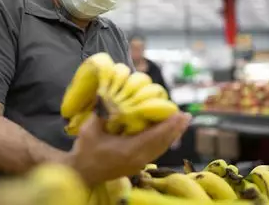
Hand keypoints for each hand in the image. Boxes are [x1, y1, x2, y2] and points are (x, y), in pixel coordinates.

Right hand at [65, 112, 190, 185]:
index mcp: (129, 151)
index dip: (168, 125)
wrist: (81, 173)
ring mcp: (139, 164)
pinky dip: (164, 141)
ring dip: (172, 135)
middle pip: (163, 143)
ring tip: (181, 121)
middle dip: (175, 129)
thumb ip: (102, 113)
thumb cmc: (85, 151)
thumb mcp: (90, 129)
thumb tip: (110, 95)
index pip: (154, 137)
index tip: (179, 114)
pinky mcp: (137, 165)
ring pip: (161, 148)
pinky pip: (156, 151)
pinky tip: (167, 132)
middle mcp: (138, 159)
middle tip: (186, 115)